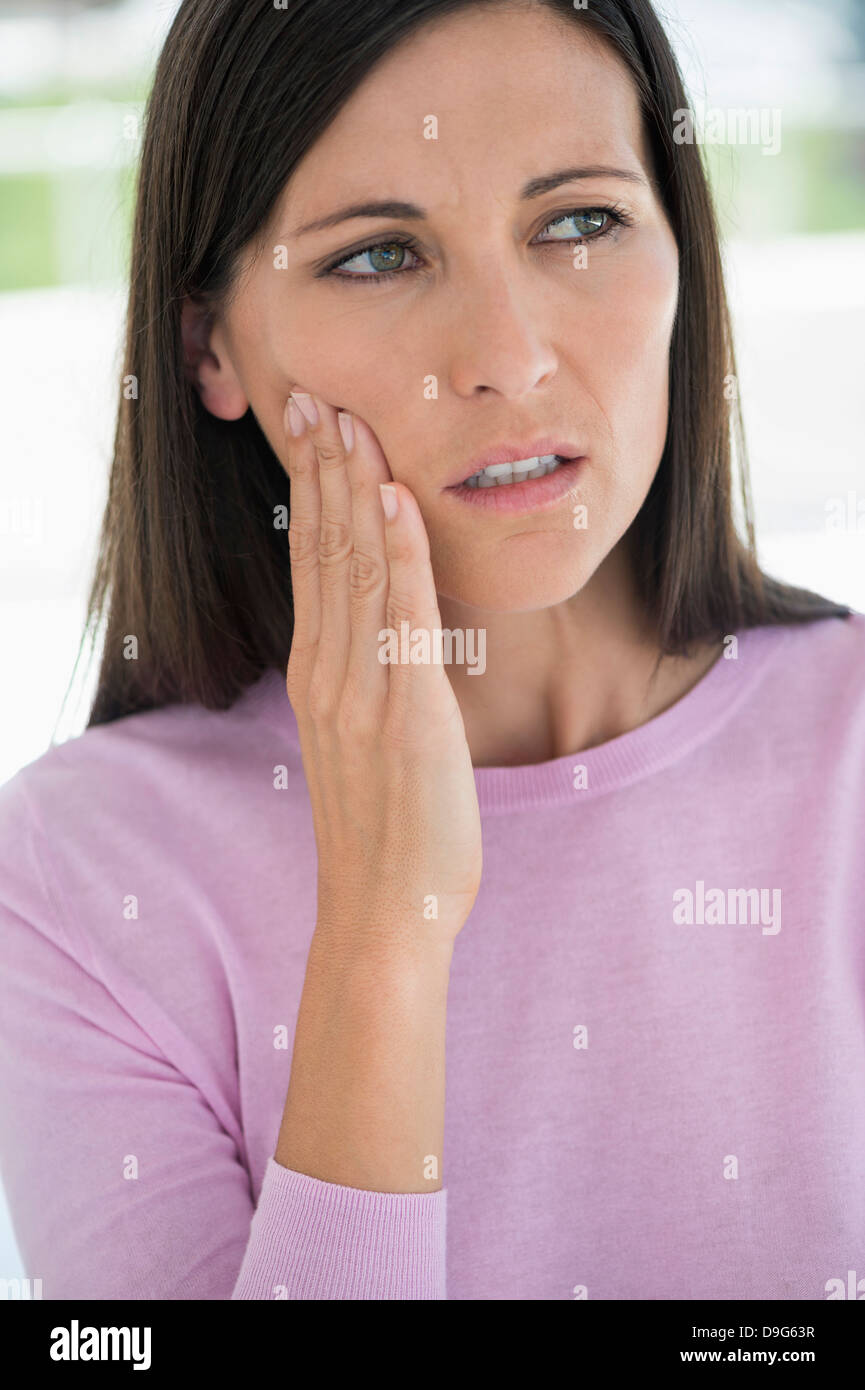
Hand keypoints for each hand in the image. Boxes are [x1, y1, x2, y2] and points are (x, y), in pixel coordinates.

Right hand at [280, 391, 482, 949]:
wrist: (385, 912)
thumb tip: (394, 635)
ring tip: (350, 418)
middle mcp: (328, 672)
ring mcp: (361, 690)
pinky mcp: (406, 712)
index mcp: (319, 675)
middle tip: (317, 395)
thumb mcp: (367, 742)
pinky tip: (394, 498)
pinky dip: (398, 552)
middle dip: (322, 468)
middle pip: (322, 550)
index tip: (313, 429)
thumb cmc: (386, 834)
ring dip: (354, 488)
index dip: (313, 491)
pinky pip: (400, 617)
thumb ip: (372, 680)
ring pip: (352, 569)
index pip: (312, 563)